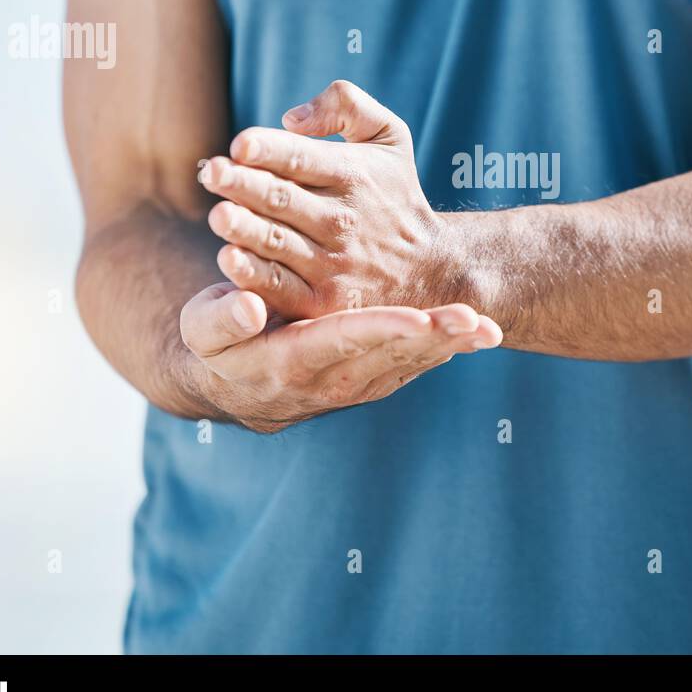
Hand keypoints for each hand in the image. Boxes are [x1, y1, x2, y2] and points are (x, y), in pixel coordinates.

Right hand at [179, 282, 499, 431]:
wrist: (232, 384)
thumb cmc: (215, 343)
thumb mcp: (202, 329)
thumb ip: (221, 319)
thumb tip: (246, 307)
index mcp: (291, 362)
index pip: (342, 341)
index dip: (381, 330)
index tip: (418, 319)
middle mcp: (331, 380)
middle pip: (391, 355)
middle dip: (436, 338)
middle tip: (477, 322)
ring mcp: (356, 384)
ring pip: (411, 364)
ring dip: (452, 347)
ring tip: (490, 328)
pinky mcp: (373, 379)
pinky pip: (414, 365)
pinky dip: (446, 350)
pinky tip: (477, 332)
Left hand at [197, 80, 460, 319]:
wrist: (429, 268)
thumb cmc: (395, 193)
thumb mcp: (389, 136)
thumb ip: (346, 105)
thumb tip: (290, 118)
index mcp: (351, 175)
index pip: (301, 158)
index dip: (269, 149)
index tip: (240, 144)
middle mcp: (340, 219)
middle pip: (281, 199)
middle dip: (243, 184)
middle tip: (211, 172)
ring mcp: (330, 263)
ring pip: (276, 242)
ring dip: (243, 229)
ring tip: (219, 215)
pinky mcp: (321, 301)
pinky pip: (280, 287)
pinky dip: (255, 276)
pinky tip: (231, 261)